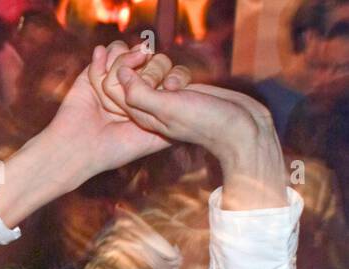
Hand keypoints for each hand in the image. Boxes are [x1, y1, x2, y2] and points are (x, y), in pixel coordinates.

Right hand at [46, 42, 192, 179]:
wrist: (76, 150)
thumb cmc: (114, 150)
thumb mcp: (154, 140)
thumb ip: (174, 123)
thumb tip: (193, 107)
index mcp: (148, 102)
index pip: (169, 74)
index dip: (173, 76)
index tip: (169, 88)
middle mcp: (132, 89)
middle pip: (152, 59)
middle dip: (148, 71)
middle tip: (137, 90)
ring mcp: (112, 80)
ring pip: (130, 52)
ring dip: (125, 62)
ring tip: (118, 79)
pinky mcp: (92, 74)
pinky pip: (107, 51)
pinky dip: (106, 56)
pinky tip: (101, 67)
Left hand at [113, 74, 275, 161]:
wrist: (238, 127)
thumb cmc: (202, 120)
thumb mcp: (166, 108)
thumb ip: (139, 93)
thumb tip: (120, 73)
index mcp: (137, 114)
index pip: (112, 85)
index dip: (122, 66)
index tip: (140, 58)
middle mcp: (147, 108)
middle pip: (131, 75)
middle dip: (146, 68)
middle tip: (162, 82)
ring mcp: (164, 99)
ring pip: (151, 70)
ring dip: (162, 69)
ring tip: (175, 86)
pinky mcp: (180, 91)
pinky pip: (169, 72)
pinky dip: (177, 73)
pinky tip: (185, 84)